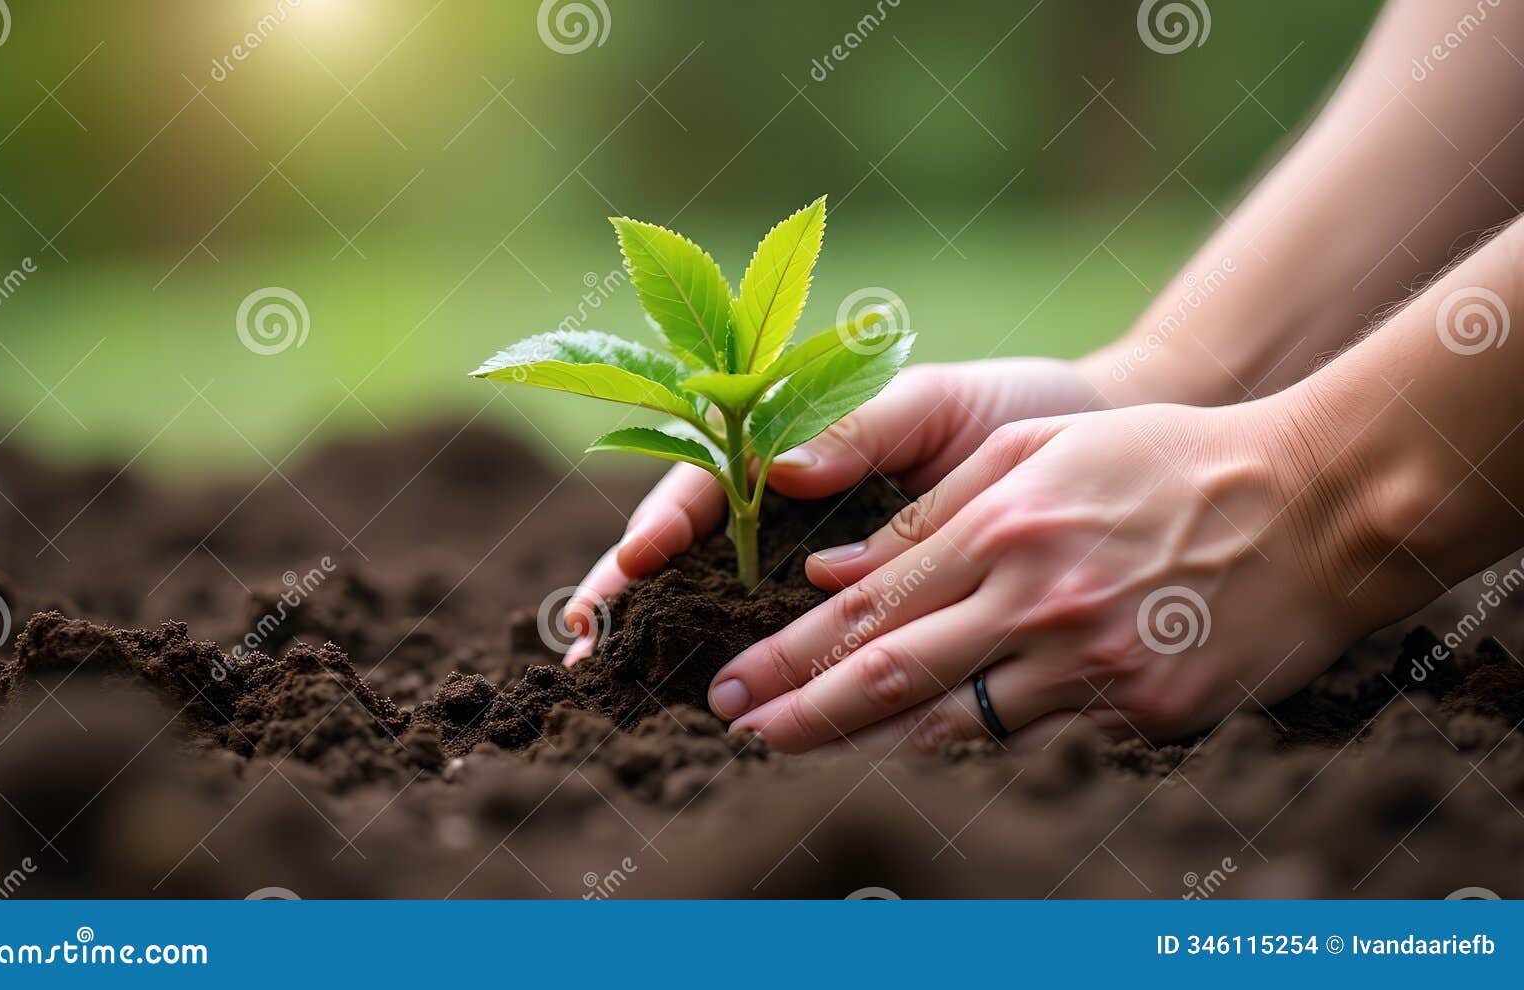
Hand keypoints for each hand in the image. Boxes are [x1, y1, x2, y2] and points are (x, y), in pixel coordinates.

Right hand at [563, 358, 1112, 661]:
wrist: (1108, 459)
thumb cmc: (1019, 412)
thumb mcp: (937, 400)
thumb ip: (860, 425)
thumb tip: (778, 465)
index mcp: (801, 449)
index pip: (708, 481)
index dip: (665, 518)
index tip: (640, 556)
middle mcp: (798, 517)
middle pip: (695, 556)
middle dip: (634, 595)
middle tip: (587, 643)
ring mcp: (825, 571)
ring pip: (732, 611)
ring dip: (673, 643)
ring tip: (619, 680)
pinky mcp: (872, 620)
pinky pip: (810, 652)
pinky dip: (768, 679)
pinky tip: (733, 709)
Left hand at [707, 396, 1392, 751]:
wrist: (1313, 502)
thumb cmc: (1166, 459)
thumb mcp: (1039, 447)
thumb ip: (930, 512)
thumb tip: (829, 573)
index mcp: (1004, 524)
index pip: (869, 605)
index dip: (792, 652)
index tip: (734, 683)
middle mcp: (1036, 599)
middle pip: (890, 675)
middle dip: (800, 713)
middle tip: (735, 735)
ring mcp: (1091, 663)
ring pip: (951, 725)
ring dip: (865, 749)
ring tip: (798, 760)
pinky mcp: (1142, 710)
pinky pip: (1033, 738)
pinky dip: (967, 750)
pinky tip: (916, 762)